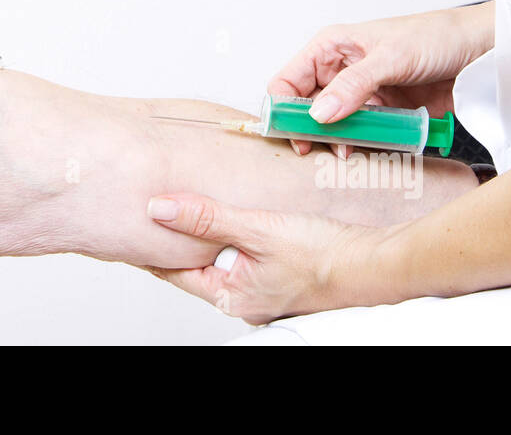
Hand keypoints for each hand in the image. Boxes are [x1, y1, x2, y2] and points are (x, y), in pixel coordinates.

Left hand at [143, 192, 387, 323]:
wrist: (378, 264)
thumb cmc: (326, 255)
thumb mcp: (258, 230)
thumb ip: (207, 218)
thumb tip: (159, 209)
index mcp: (233, 297)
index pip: (176, 271)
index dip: (153, 246)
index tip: (132, 225)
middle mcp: (247, 301)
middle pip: (199, 266)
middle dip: (181, 240)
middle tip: (157, 211)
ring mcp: (267, 292)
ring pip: (225, 260)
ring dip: (211, 235)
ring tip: (193, 208)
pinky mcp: (285, 277)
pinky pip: (248, 257)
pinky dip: (237, 237)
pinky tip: (238, 217)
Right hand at [269, 3, 493, 157]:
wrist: (481, 51)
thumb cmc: (436, 37)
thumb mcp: (392, 58)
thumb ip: (354, 86)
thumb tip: (319, 114)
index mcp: (331, 48)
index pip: (287, 81)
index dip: (282, 108)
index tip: (291, 132)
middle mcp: (340, 71)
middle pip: (305, 108)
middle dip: (308, 130)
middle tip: (317, 150)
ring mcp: (361, 94)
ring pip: (332, 126)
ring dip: (335, 142)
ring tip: (347, 152)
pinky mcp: (382, 113)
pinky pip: (360, 135)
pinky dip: (360, 146)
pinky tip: (366, 151)